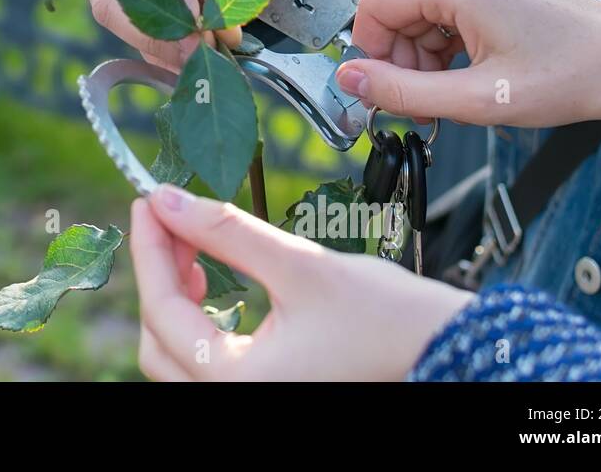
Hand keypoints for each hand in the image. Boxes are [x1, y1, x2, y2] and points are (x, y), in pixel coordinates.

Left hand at [129, 184, 472, 380]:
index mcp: (236, 382)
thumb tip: (169, 201)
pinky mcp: (266, 389)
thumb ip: (227, 232)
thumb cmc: (389, 320)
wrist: (452, 354)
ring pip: (176, 355)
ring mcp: (249, 398)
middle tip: (170, 219)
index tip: (148, 200)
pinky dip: (198, 320)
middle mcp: (233, 400)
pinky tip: (212, 281)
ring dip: (175, 299)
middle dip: (158, 275)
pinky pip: (205, 362)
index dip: (150, 247)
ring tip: (192, 247)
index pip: (161, 310)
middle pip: (157, 342)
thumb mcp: (302, 264)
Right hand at [335, 0, 600, 126]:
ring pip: (422, 17)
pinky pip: (448, 15)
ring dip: (424, 60)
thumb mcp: (477, 98)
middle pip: (398, 12)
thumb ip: (403, 91)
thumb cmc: (570, 78)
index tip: (386, 92)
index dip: (370, 53)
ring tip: (451, 100)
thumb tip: (349, 80)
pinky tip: (468, 80)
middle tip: (424, 107)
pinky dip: (447, 50)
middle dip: (401, 61)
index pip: (374, 6)